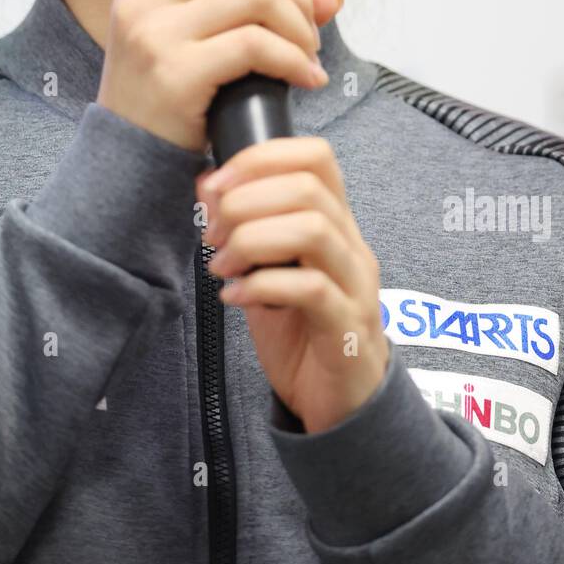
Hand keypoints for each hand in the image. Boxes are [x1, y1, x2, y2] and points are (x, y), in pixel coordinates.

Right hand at [96, 0, 341, 152]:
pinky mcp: (174, 71)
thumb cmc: (172, 102)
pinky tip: (304, 79)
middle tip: (309, 30)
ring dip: (299, 25)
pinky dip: (294, 60)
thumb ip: (261, 11)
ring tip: (307, 55)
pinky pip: (255, 45)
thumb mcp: (207, 43)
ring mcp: (154, 31)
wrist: (128, 163)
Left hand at [197, 136, 389, 434]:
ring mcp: (356, 287)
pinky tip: (235, 297)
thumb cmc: (303, 333)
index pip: (315, 157)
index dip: (260, 158)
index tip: (216, 185)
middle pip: (307, 188)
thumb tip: (207, 184)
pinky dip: (261, 285)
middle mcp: (353, 247)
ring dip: (251, 240)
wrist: (342, 406)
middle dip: (245, 203)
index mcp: (336, 224)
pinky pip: (310, 289)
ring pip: (312, 230)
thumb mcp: (268, 272)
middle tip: (211, 236)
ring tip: (221, 266)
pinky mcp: (347, 329)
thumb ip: (245, 231)